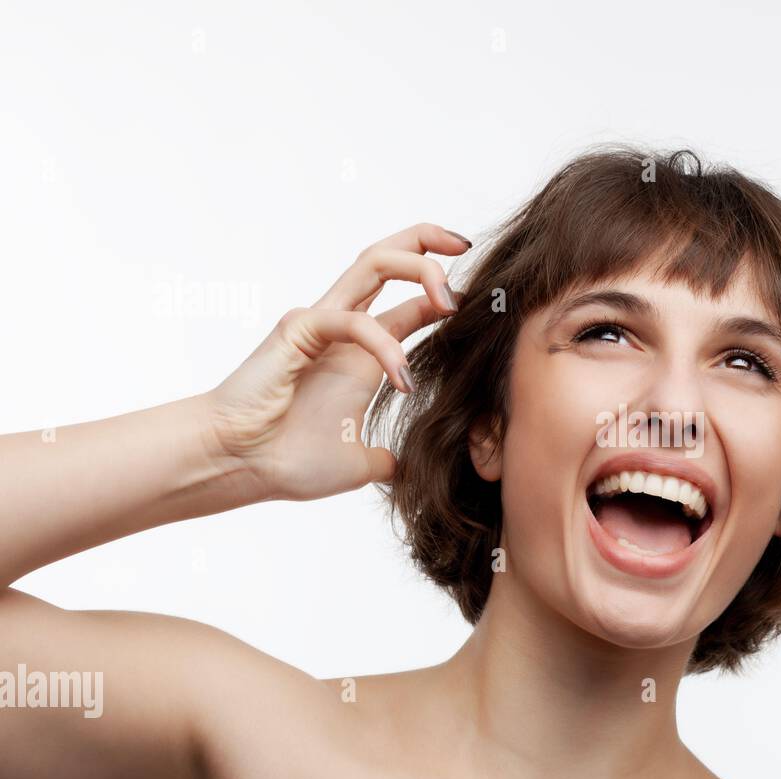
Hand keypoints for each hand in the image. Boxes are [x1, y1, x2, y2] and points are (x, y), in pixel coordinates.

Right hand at [203, 223, 469, 500]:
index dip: (444, 292)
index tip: (481, 298)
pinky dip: (386, 344)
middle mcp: (344, 328)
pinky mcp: (298, 330)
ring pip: (374, 262)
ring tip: (450, 302)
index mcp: (361, 353)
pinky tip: (402, 378)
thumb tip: (415, 472)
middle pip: (388, 256)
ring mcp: (320, 321)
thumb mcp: (360, 464)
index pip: (410, 303)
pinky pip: (353, 320)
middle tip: (465, 250)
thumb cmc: (284, 461)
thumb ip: (391, 460)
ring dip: (419, 270)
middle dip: (431, 242)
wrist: (237, 468)